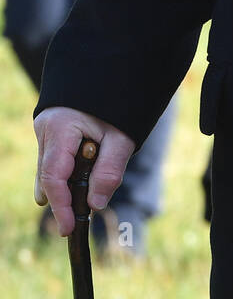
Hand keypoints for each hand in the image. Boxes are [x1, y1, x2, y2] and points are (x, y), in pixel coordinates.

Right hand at [34, 107, 135, 237]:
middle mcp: (45, 127)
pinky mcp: (51, 129)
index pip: (54, 176)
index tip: (68, 228)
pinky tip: (75, 185)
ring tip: (75, 206)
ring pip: (48, 168)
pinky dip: (64, 173)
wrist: (113, 70)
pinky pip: (52, 158)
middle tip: (73, 222)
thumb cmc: (119, 101)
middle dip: (61, 200)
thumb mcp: (122, 136)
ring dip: (63, 187)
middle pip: (48, 174)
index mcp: (60, 127)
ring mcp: (45, 127)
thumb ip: (109, 170)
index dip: (60, 206)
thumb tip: (95, 205)